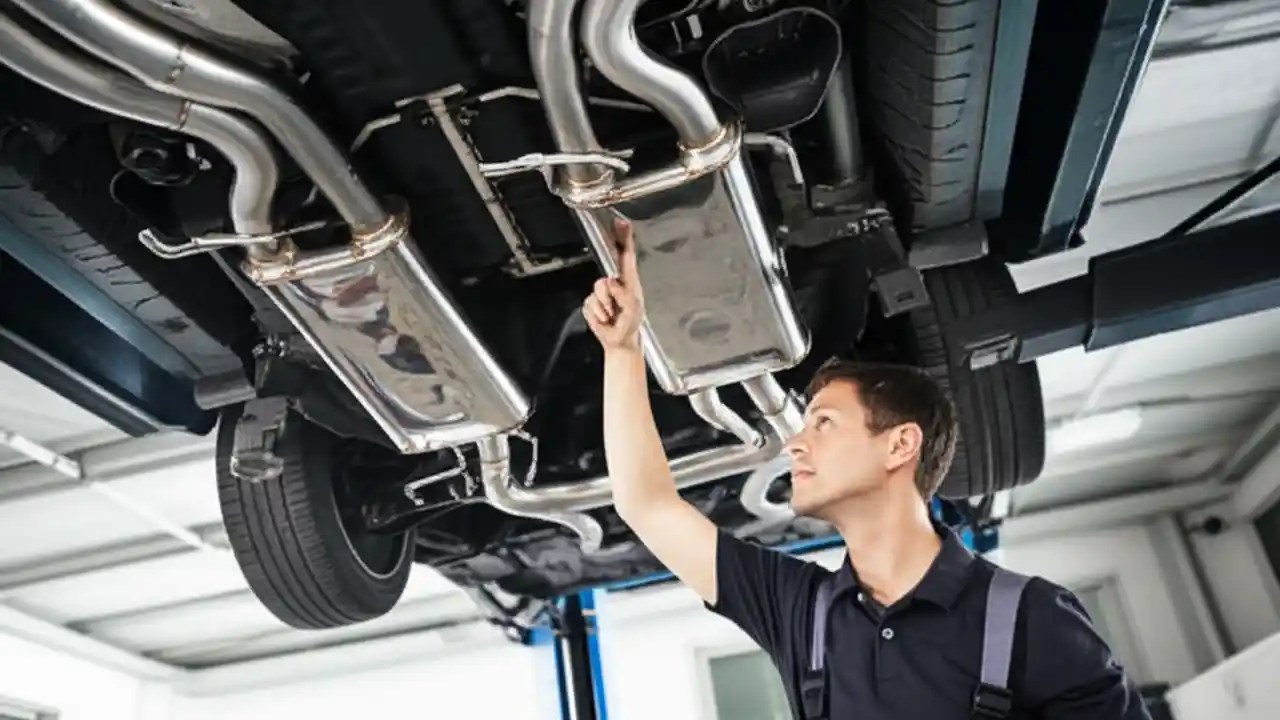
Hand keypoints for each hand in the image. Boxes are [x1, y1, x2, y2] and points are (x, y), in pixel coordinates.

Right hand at [583, 218, 643, 351]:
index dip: (623, 238)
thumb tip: (612, 281)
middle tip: (614, 277)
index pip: (626, 256)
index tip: (622, 222)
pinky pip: (590, 304)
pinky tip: (605, 320)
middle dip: (609, 281)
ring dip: (605, 307)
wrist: (619, 340)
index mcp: (629, 281)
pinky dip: (598, 315)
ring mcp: (601, 292)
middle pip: (606, 271)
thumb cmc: (630, 323)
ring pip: (597, 290)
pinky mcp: (591, 302)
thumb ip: (624, 295)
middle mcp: (615, 282)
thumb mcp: (633, 309)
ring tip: (613, 317)